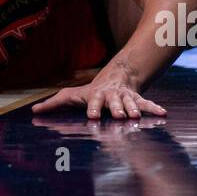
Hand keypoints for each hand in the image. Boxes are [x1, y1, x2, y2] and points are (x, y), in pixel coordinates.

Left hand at [32, 71, 166, 120]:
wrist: (116, 78)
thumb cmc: (89, 93)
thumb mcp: (71, 96)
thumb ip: (53, 104)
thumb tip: (33, 111)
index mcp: (95, 96)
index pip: (93, 102)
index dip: (93, 109)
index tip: (92, 117)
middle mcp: (111, 96)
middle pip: (114, 103)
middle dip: (116, 109)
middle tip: (119, 116)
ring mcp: (125, 98)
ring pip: (131, 104)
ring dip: (134, 110)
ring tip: (138, 117)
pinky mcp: (137, 100)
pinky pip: (147, 103)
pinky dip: (154, 108)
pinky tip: (163, 113)